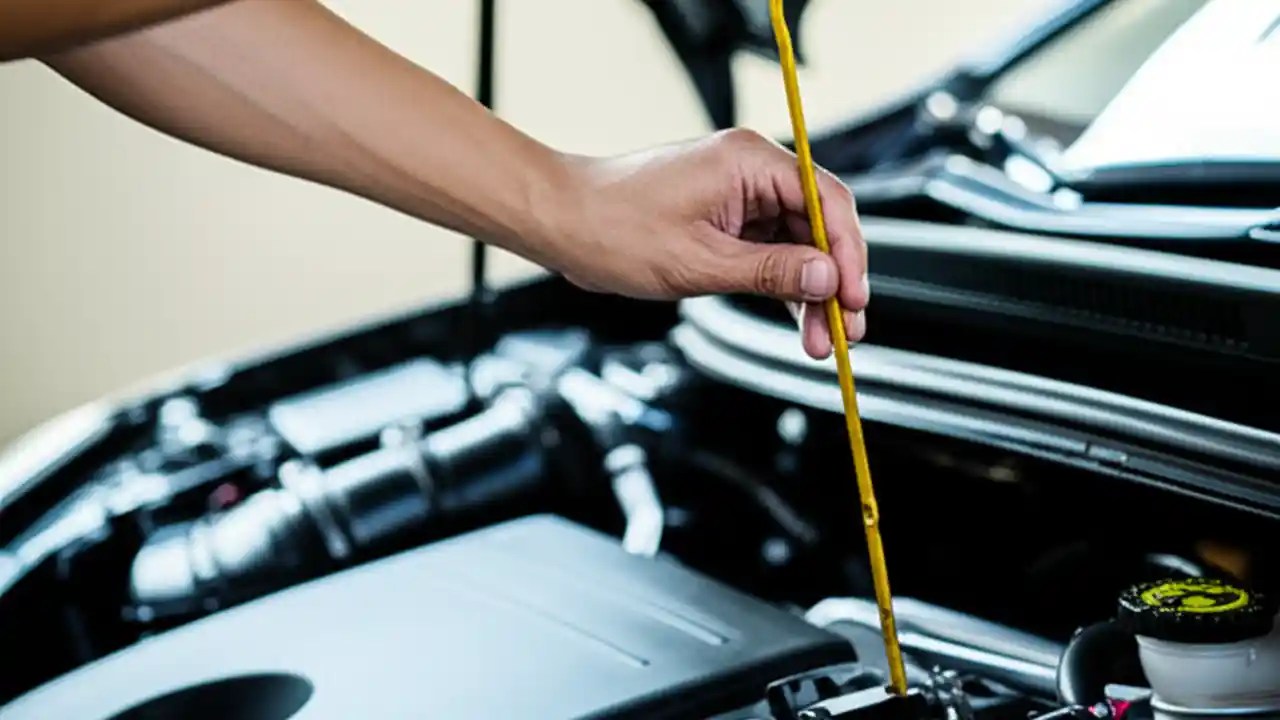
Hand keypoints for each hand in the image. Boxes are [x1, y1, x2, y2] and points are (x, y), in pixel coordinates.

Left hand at [545, 128, 868, 359]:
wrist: (561, 221)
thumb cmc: (612, 227)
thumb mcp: (699, 262)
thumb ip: (769, 271)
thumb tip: (826, 279)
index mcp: (748, 162)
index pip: (826, 202)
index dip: (848, 254)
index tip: (853, 298)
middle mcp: (748, 171)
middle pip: (817, 224)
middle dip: (833, 280)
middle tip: (843, 330)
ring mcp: (736, 194)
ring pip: (796, 243)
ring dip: (809, 290)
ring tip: (818, 339)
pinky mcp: (722, 217)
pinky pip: (768, 250)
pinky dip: (781, 284)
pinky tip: (793, 318)